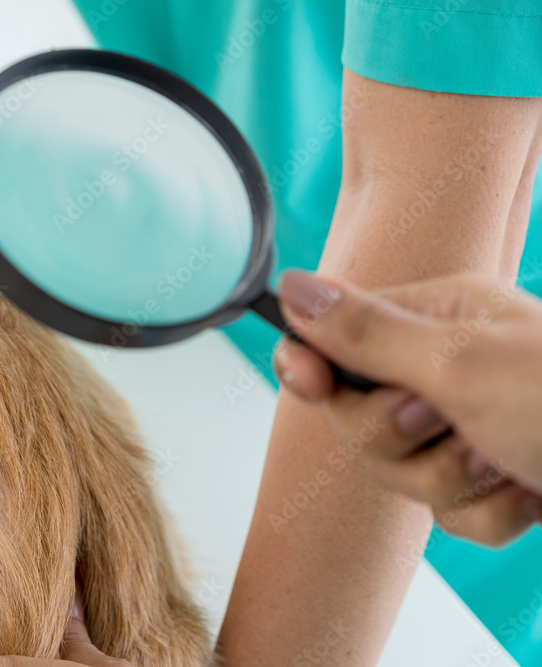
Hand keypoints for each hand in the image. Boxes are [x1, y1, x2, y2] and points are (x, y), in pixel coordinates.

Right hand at [273, 271, 541, 546]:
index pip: (334, 338)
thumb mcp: (459, 364)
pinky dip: (489, 513)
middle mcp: (445, 369)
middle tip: (447, 422)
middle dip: (399, 441)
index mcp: (433, 320)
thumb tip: (292, 286)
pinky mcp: (492, 478)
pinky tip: (529, 491)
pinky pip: (447, 515)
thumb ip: (364, 333)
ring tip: (506, 457)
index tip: (310, 383)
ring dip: (453, 481)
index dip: (311, 365)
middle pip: (358, 418)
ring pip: (400, 475)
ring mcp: (468, 426)